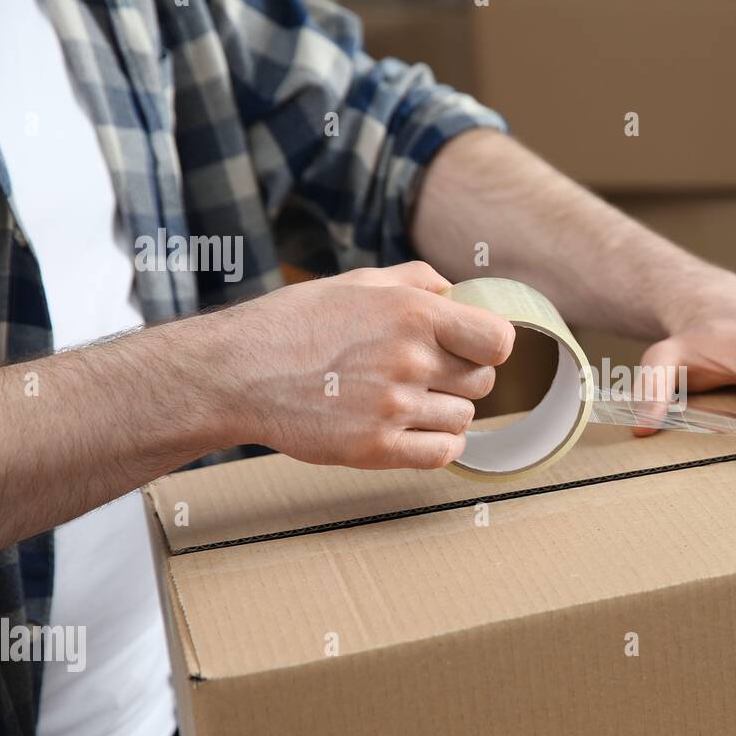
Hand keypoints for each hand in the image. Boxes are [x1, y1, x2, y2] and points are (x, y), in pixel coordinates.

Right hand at [212, 262, 514, 468]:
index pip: (498, 341)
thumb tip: (456, 290)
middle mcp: (409, 360)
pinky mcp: (375, 448)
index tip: (472, 348)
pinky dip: (440, 446)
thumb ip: (416, 281)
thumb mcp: (357, 284)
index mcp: (413, 313)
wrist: (237, 373)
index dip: (490, 346)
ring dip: (444, 412)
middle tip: (426, 374)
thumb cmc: (295, 324)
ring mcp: (393, 408)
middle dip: (462, 377)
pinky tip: (416, 432)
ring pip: (463, 419)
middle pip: (482, 382)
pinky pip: (442, 454)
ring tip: (405, 400)